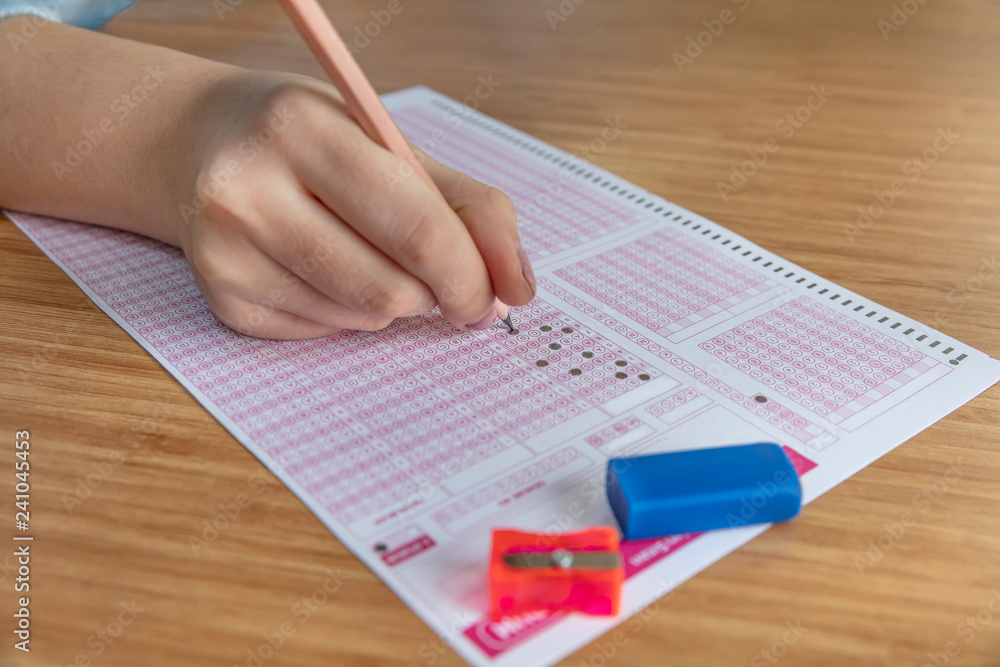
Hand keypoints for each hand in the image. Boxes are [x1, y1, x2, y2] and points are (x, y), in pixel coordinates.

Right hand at [176, 72, 535, 338]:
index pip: (417, 229)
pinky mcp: (221, 298)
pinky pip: (323, 333)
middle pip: (390, 289)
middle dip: (437, 294)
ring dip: (392, 302)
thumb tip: (516, 284)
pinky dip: (348, 313)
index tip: (497, 293)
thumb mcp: (389, 142)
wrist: (200, 144)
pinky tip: (327, 269)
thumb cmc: (311, 141)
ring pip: (359, 319)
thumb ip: (467, 206)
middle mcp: (248, 191)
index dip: (471, 275)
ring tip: (372, 255)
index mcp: (303, 129)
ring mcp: (225, 251)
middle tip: (444, 280)